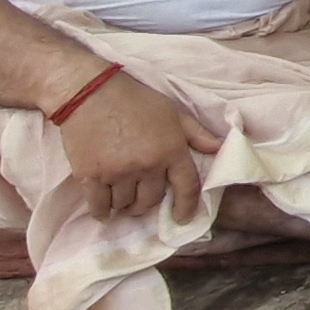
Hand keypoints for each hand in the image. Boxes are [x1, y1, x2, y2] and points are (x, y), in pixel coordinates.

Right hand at [58, 73, 219, 226]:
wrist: (89, 92)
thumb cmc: (135, 100)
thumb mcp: (172, 112)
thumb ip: (196, 134)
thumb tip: (220, 148)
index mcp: (171, 150)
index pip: (187, 187)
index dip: (186, 207)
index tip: (182, 218)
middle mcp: (147, 165)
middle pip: (150, 200)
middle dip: (147, 202)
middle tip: (140, 196)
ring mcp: (118, 173)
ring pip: (125, 204)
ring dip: (124, 204)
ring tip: (121, 194)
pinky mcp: (91, 176)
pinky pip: (99, 206)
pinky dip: (102, 211)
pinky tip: (104, 210)